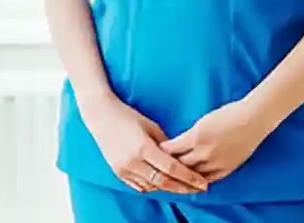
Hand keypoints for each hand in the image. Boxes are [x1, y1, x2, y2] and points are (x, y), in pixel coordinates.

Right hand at [78, 93, 208, 194]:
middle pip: (164, 182)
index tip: (202, 182)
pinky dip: (153, 187)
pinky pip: (140, 186)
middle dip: (184, 187)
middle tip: (199, 189)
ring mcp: (124, 169)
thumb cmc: (127, 116)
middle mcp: (133, 162)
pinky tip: (164, 184)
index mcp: (143, 148)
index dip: (189, 177)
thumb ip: (166, 144)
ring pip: (152, 186)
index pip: (172, 168)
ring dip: (169, 188)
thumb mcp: (151, 126)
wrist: (100, 116)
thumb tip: (181, 157)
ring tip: (184, 187)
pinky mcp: (118, 172)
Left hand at [159, 98, 269, 183]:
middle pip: (179, 165)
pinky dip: (199, 180)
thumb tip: (177, 145)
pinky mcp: (227, 169)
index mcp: (196, 137)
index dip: (162, 152)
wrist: (253, 119)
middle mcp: (204, 153)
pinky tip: (193, 180)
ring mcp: (216, 163)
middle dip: (169, 165)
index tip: (156, 152)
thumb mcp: (203, 121)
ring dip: (183, 175)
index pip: (171, 150)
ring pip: (193, 175)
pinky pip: (209, 180)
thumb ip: (189, 136)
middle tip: (161, 166)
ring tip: (175, 175)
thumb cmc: (228, 114)